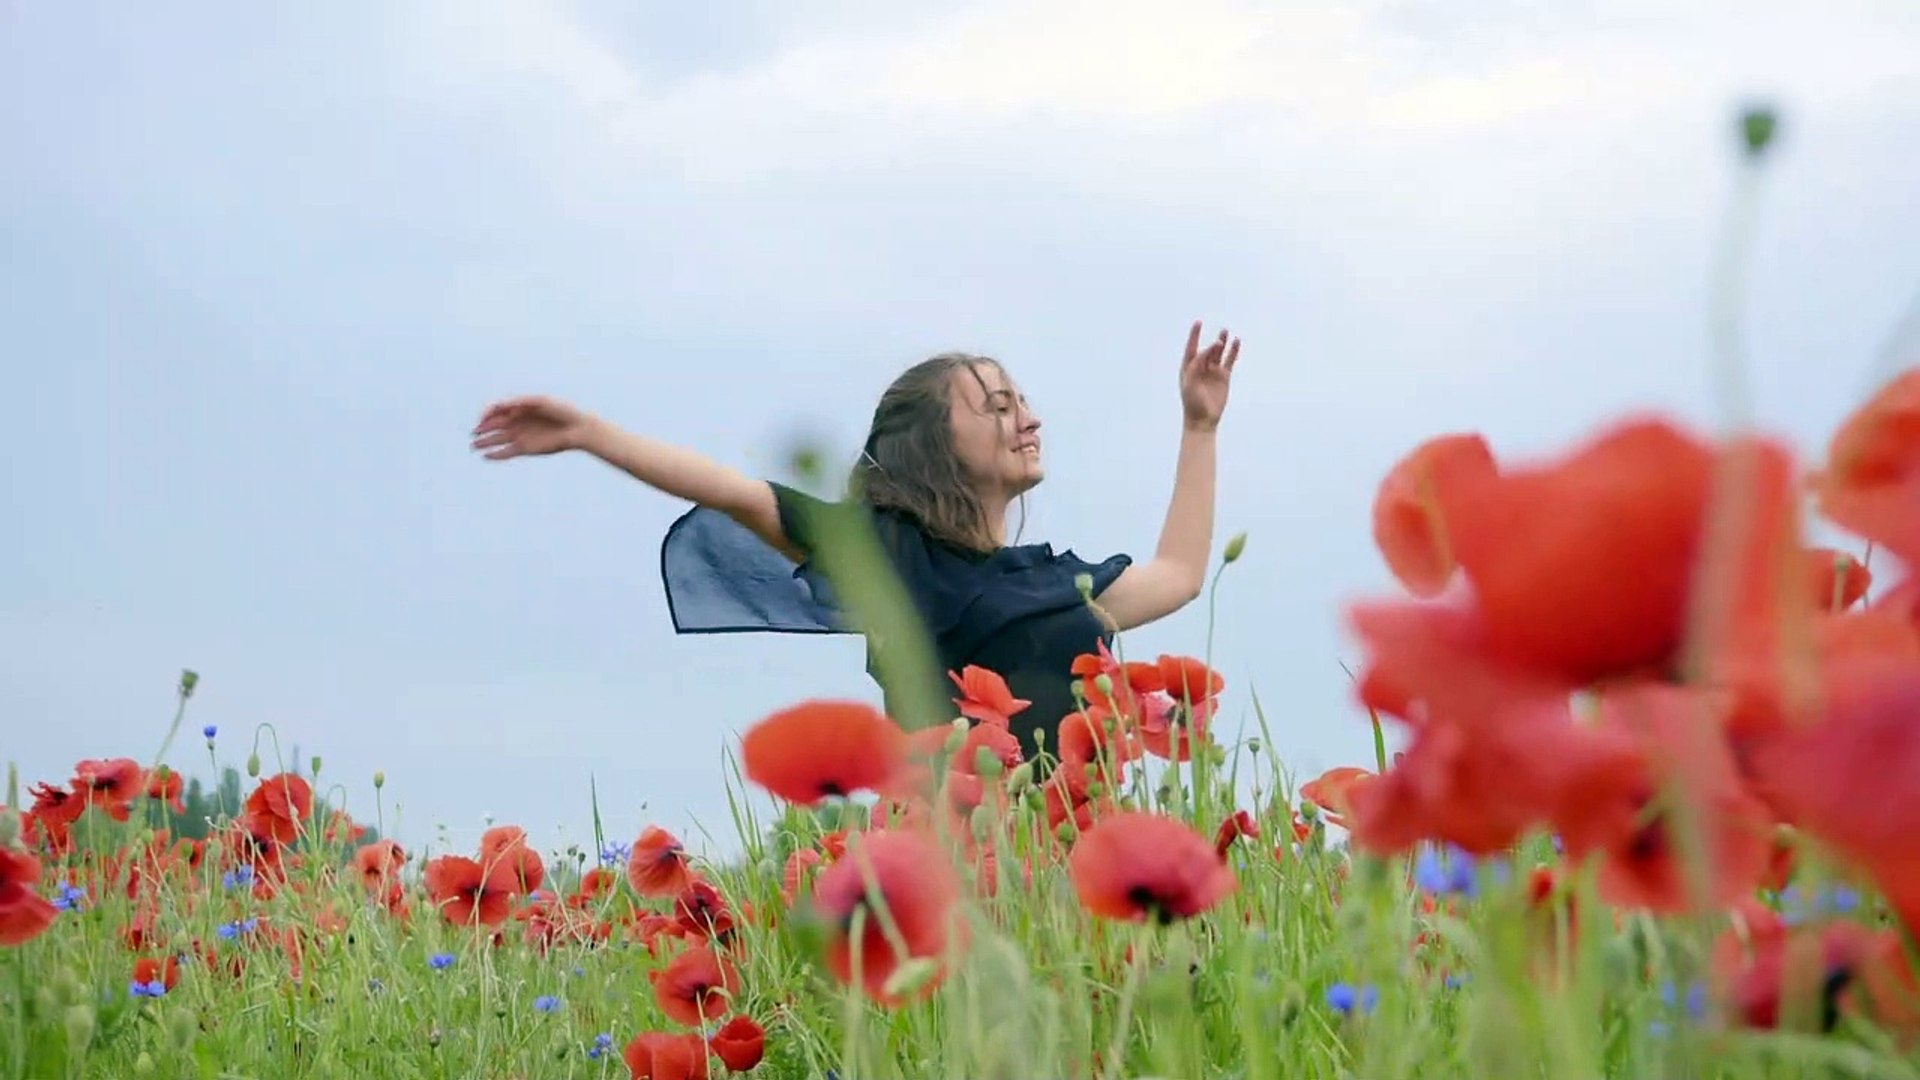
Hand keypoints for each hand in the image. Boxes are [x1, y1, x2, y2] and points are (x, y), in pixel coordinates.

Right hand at [470, 395, 597, 459]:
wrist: (577, 429)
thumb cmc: (561, 410)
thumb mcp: (539, 401)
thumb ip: (519, 402)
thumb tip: (500, 405)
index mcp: (519, 408)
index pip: (497, 410)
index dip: (487, 414)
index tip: (483, 418)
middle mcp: (518, 422)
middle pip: (494, 426)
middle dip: (482, 429)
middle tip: (474, 433)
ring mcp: (521, 436)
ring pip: (498, 440)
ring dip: (485, 443)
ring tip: (474, 446)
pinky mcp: (526, 449)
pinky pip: (507, 453)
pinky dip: (497, 455)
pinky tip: (486, 456)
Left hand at [1179, 321, 1238, 430]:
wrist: (1203, 419)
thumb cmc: (1192, 402)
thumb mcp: (1189, 383)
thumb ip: (1196, 365)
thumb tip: (1207, 350)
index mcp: (1188, 368)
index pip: (1191, 347)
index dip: (1194, 335)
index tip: (1198, 323)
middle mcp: (1201, 367)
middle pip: (1207, 350)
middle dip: (1212, 345)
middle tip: (1218, 342)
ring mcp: (1213, 371)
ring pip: (1218, 353)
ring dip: (1221, 342)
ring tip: (1225, 332)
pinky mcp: (1224, 377)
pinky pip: (1229, 360)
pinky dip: (1233, 351)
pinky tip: (1236, 342)